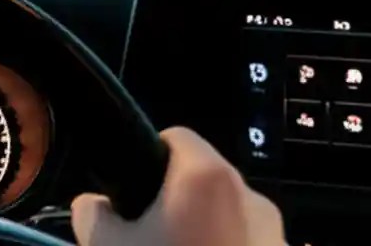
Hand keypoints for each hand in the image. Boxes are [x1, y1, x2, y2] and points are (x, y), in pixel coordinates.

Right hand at [71, 127, 282, 245]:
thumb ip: (92, 214)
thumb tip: (96, 205)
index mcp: (206, 177)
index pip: (175, 136)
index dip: (148, 159)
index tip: (132, 194)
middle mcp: (250, 195)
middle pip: (203, 180)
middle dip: (175, 203)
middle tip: (147, 237)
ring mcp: (278, 234)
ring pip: (228, 217)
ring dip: (203, 232)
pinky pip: (247, 245)